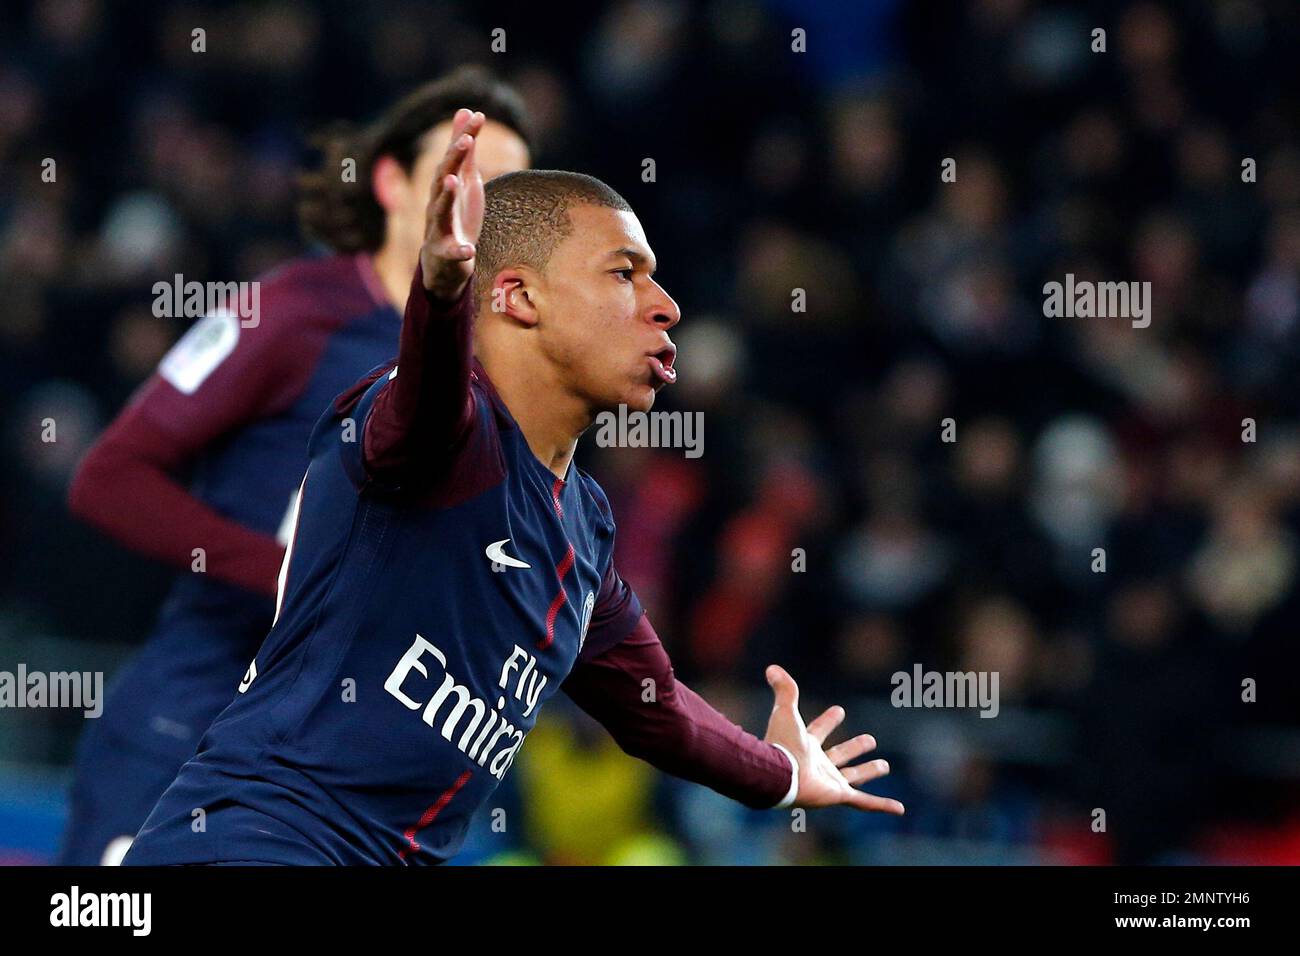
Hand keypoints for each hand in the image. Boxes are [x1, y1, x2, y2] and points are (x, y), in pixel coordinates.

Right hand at [420, 107, 485, 301]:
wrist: (445, 262)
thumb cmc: (456, 216)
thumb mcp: (463, 180)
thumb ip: (464, 151)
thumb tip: (466, 111)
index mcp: (443, 186)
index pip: (452, 158)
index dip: (463, 137)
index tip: (478, 116)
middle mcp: (437, 204)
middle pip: (442, 179)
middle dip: (452, 160)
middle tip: (466, 141)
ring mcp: (439, 229)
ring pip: (439, 211)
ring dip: (445, 196)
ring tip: (453, 181)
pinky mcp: (446, 254)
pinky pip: (452, 253)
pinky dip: (460, 251)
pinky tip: (470, 250)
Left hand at [763, 664, 904, 813]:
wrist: (781, 774)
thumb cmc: (782, 744)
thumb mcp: (786, 711)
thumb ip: (784, 690)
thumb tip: (771, 667)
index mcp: (805, 745)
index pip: (819, 730)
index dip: (828, 720)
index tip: (839, 710)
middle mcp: (817, 764)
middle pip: (839, 755)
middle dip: (853, 747)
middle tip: (870, 739)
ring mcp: (829, 781)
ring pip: (853, 777)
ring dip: (868, 772)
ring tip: (884, 766)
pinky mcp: (839, 795)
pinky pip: (865, 801)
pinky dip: (882, 805)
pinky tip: (899, 808)